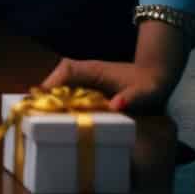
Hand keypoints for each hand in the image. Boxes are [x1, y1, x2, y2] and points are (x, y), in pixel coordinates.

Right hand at [41, 20, 191, 113]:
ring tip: (46, 124)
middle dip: (46, 97)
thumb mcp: (143, 93)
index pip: (65, 71)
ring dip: (52, 104)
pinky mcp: (84, 90)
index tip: (42, 100)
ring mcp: (82, 81)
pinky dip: (62, 108)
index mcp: (92, 69)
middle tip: (40, 119)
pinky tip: (61, 124)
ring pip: (58, 89)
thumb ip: (130, 98)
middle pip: (56, 81)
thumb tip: (114, 105)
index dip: (52, 84)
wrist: (154, 78)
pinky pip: (66, 97)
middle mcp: (82, 73)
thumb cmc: (148, 85)